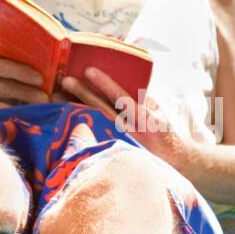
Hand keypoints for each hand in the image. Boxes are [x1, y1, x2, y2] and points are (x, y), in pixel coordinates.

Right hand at [0, 42, 69, 110]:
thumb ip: (2, 51)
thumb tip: (33, 50)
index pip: (4, 67)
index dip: (23, 73)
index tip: (41, 78)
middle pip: (5, 89)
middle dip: (28, 94)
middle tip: (47, 98)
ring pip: (0, 106)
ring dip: (21, 109)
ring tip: (40, 110)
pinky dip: (8, 116)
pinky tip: (22, 117)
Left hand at [61, 65, 198, 172]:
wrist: (175, 164)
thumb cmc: (163, 133)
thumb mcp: (159, 113)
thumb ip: (143, 99)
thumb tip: (128, 81)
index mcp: (147, 119)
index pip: (123, 99)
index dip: (106, 84)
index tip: (89, 70)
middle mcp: (135, 133)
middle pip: (104, 111)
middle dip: (84, 94)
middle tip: (65, 80)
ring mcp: (125, 146)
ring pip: (97, 124)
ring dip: (78, 109)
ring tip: (59, 96)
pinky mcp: (116, 155)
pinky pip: (96, 138)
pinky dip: (81, 126)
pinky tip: (65, 117)